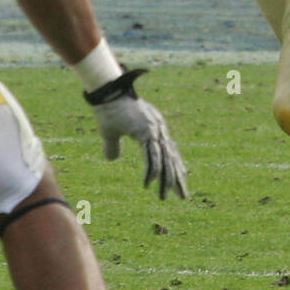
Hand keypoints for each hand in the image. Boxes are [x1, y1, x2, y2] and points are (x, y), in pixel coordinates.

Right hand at [85, 69, 188, 199]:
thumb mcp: (111, 132)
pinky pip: (151, 155)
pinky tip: (149, 183)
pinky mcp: (145, 131)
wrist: (106, 92)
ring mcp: (153, 130)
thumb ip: (113, 146)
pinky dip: (151, 170)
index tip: (181, 181)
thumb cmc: (109, 109)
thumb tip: (112, 158)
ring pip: (163, 159)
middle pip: (171, 158)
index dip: (175, 167)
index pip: (168, 152)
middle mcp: (158, 129)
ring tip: (166, 196)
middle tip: (183, 197)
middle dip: (176, 179)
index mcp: (153, 128)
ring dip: (165, 179)